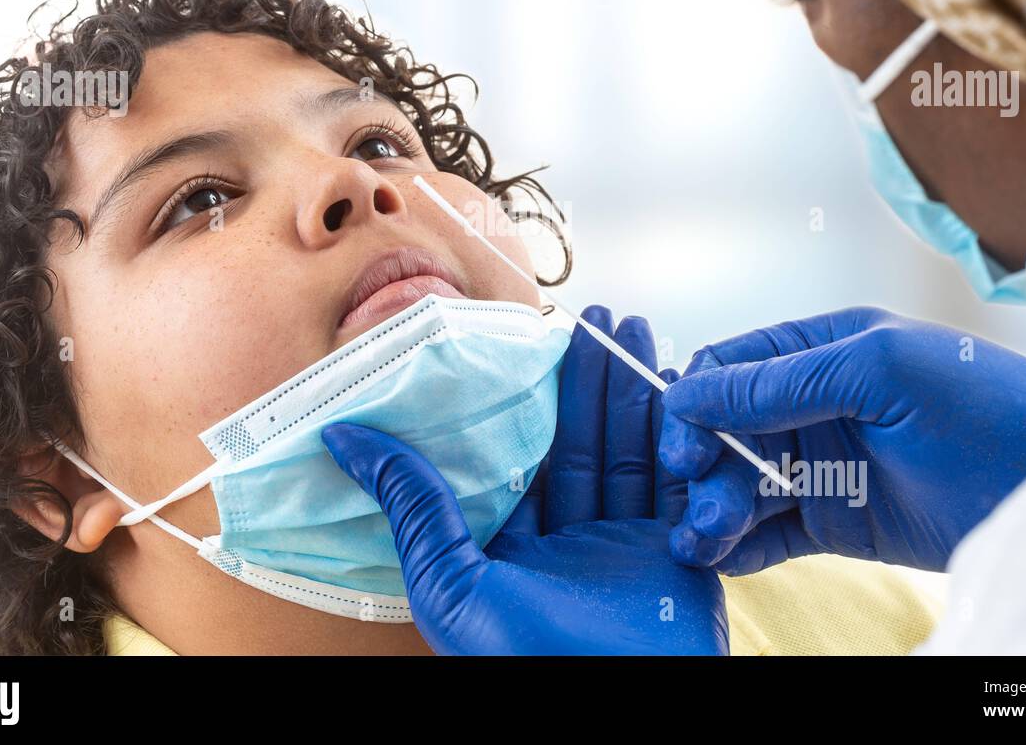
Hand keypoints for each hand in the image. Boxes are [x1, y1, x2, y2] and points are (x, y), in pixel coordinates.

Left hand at [322, 307, 727, 654]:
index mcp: (514, 553)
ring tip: (637, 335)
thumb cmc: (527, 665)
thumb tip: (343, 438)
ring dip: (638, 395)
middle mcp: (572, 548)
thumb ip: (410, 505)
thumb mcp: (450, 583)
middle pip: (584, 445)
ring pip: (633, 455)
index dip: (535, 399)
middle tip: (603, 320)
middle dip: (596, 381)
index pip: (524, 459)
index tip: (542, 341)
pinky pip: (680, 485)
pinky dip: (682, 438)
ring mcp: (628, 551)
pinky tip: (678, 390)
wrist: (621, 713)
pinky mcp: (682, 556)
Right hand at [658, 306, 1025, 572]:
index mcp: (817, 350)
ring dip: (713, 511)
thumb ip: (779, 382)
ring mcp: (819, 465)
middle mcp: (809, 405)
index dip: (694, 405)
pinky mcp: (832, 523)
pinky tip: (722, 558)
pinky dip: (738, 546)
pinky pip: (767, 534)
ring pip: (739, 485)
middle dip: (703, 468)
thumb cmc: (979, 403)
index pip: (728, 369)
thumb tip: (687, 391)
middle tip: (702, 505)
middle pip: (724, 432)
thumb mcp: (874, 370)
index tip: (684, 447)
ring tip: (704, 541)